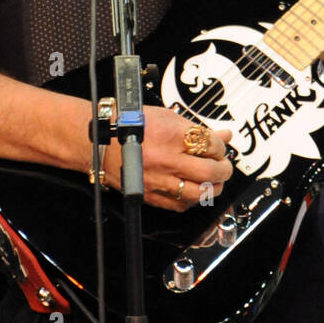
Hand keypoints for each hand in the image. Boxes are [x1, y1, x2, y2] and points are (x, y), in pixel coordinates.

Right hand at [99, 105, 232, 212]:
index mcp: (170, 135)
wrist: (100, 141)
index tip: (220, 147)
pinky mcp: (150, 195)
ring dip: (212, 188)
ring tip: (213, 181)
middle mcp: (165, 159)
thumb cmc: (129, 125)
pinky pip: (181, 204)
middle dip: (223, 170)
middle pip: (209, 172)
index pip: (210, 145)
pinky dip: (193, 199)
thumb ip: (196, 128)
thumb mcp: (166, 117)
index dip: (221, 147)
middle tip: (223, 166)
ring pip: (199, 193)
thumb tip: (223, 135)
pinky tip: (194, 190)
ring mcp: (158, 180)